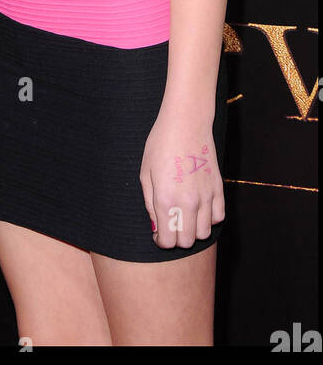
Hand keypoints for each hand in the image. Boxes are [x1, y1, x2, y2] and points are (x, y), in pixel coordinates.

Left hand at [140, 105, 224, 249]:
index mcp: (166, 200)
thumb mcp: (146, 173)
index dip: (161, 241)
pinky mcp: (219, 188)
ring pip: (204, 233)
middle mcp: (188, 202)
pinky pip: (218, 217)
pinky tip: (199, 209)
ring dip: (193, 230)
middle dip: (177, 238)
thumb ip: (150, 204)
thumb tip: (156, 227)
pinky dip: (209, 219)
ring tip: (184, 217)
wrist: (186, 123)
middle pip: (187, 241)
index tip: (158, 234)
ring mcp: (206, 196)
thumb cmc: (160, 144)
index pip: (168, 241)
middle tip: (170, 226)